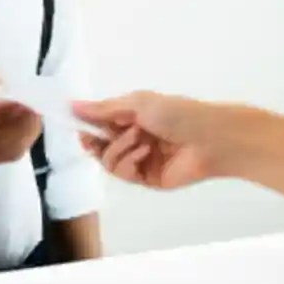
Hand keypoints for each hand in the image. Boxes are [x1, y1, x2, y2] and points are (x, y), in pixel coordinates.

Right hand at [72, 92, 219, 189]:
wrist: (210, 139)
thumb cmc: (178, 113)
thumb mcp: (138, 104)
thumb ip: (104, 109)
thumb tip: (73, 105)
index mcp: (134, 117)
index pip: (101, 122)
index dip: (87, 124)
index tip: (74, 124)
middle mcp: (135, 138)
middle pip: (101, 145)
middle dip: (95, 142)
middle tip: (90, 138)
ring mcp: (141, 159)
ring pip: (109, 161)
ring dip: (117, 148)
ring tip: (138, 139)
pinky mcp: (148, 178)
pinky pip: (124, 173)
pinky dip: (129, 161)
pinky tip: (143, 152)